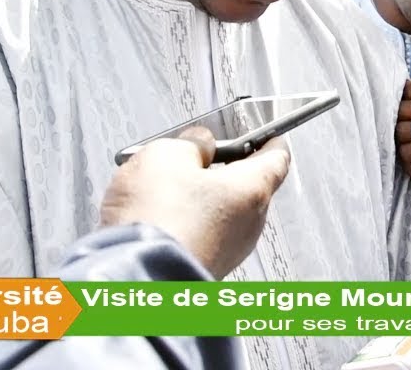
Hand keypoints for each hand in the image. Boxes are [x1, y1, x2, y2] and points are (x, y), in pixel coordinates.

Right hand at [100, 127, 291, 277]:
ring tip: (164, 188)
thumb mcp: (167, 155)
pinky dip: (187, 224)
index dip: (269, 139)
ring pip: (223, 214)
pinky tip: (158, 218)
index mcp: (252, 189)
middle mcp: (249, 224)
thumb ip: (191, 143)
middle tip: (197, 155)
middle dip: (223, 169)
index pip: (277, 157)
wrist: (133, 277)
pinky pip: (204, 236)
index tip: (264, 133)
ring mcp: (229, 252)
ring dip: (200, 198)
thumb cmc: (157, 220)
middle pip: (247, 186)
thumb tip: (197, 144)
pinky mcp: (206, 269)